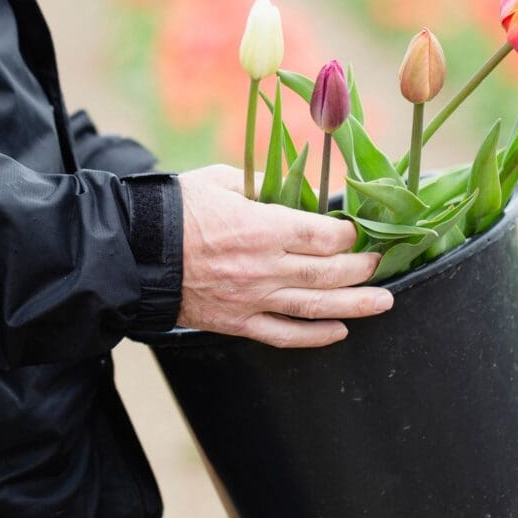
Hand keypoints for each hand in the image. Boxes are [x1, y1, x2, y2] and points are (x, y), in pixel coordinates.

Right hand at [176, 164, 392, 347]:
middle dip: (361, 268)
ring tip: (383, 302)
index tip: (358, 232)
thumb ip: (261, 186)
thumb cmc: (175, 210)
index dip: (349, 236)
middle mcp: (265, 267)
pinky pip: (284, 334)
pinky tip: (339, 332)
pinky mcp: (238, 322)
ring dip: (355, 305)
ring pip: (316, 306)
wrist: (134, 252)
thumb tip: (289, 188)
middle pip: (328, 272)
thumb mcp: (221, 180)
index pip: (324, 236)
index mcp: (263, 227)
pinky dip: (315, 336)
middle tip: (381, 263)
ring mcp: (253, 298)